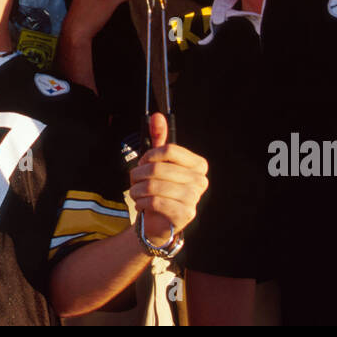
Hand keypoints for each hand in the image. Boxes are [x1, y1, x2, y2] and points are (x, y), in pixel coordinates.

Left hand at [129, 112, 208, 242]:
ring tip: (136, 192)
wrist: (159, 221)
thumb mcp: (159, 162)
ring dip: (137, 189)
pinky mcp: (185, 214)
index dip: (150, 155)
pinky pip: (156, 202)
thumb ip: (158, 138)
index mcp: (198, 164)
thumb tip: (157, 116)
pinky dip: (142, 202)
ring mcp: (194, 198)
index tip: (143, 162)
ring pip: (155, 185)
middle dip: (139, 175)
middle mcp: (200, 180)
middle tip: (135, 180)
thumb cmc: (160, 188)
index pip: (170, 150)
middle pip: (159, 168)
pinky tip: (141, 204)